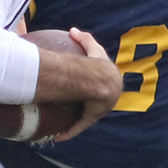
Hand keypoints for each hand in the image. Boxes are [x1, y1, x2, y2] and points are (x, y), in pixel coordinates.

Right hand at [47, 27, 122, 141]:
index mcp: (109, 82)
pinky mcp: (93, 117)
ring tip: (61, 127)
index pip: (102, 86)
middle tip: (71, 107)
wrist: (101, 79)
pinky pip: (80, 126)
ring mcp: (101, 109)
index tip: (84, 89)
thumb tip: (72, 30)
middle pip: (94, 104)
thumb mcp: (91, 47)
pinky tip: (59, 137)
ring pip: (86, 117)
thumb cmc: (96, 62)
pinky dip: (70, 132)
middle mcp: (107, 98)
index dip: (93, 87)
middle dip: (85, 108)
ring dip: (74, 124)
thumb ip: (84, 38)